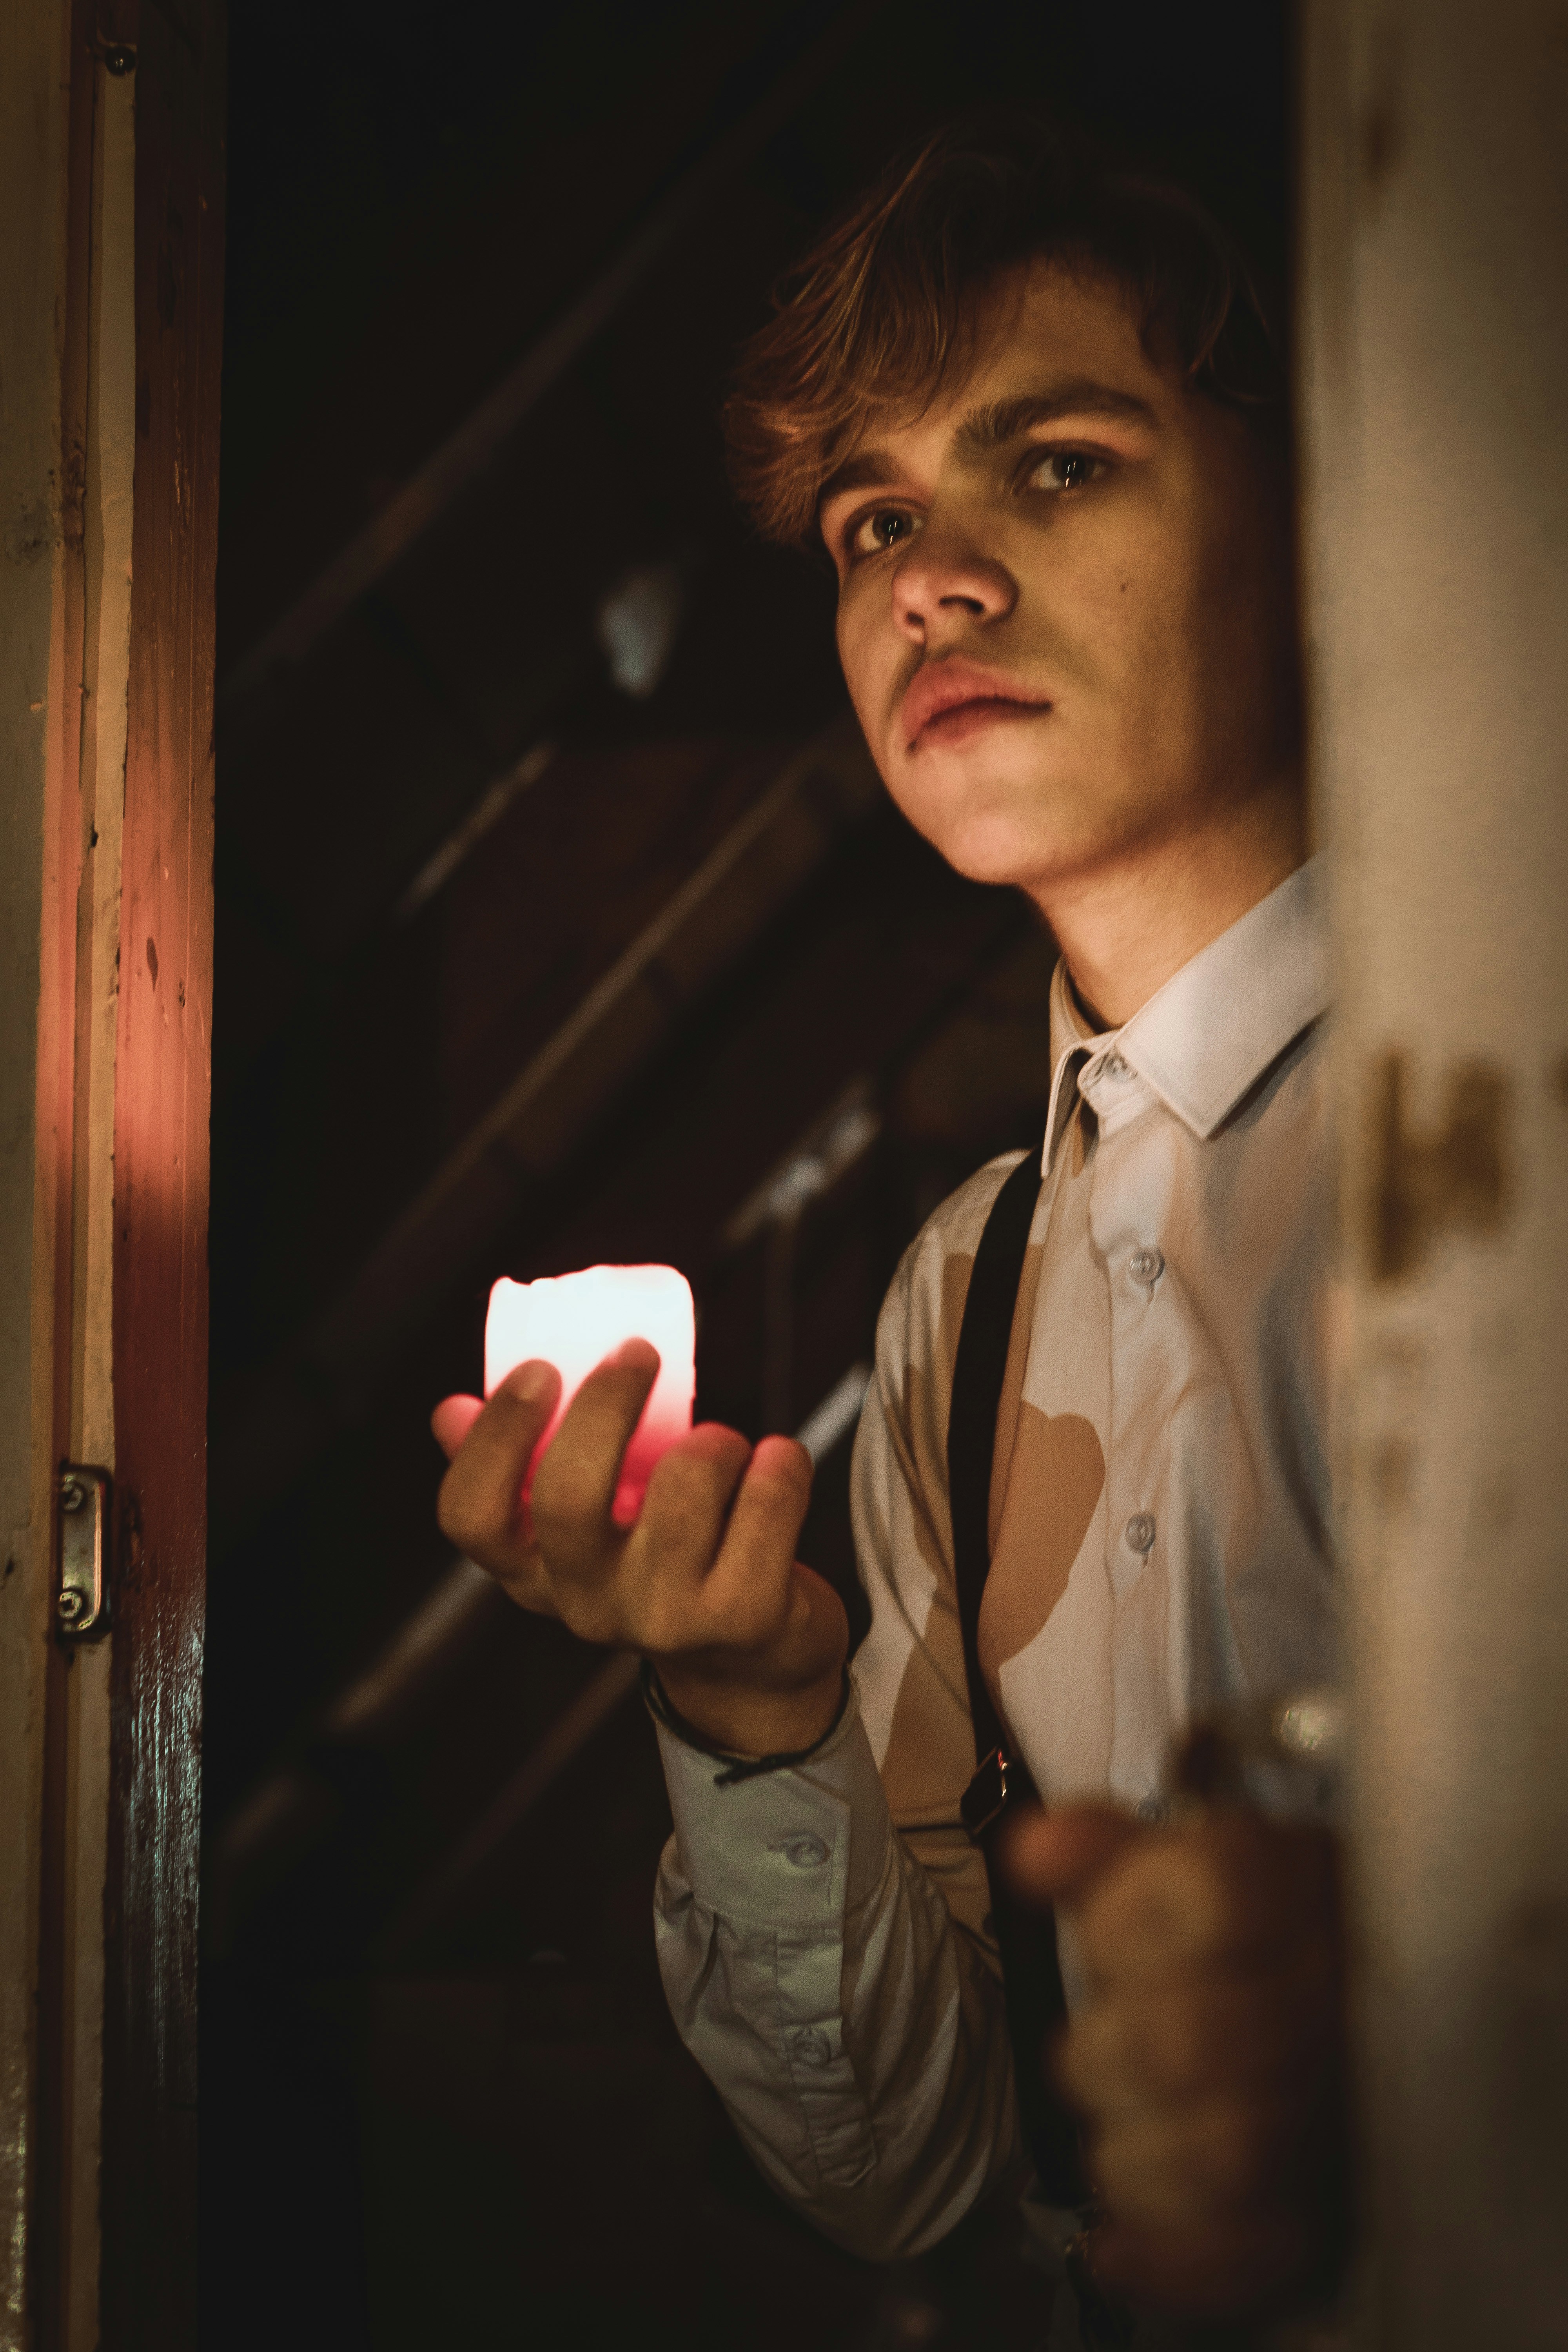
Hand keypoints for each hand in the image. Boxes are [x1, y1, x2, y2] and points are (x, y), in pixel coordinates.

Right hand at [432, 1340, 848, 1754]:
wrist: (754, 1662)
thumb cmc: (664, 1565)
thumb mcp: (588, 1532)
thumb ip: (524, 1472)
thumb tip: (451, 1409)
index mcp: (534, 1573)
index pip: (471, 1516)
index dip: (495, 1437)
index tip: (541, 1369)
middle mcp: (588, 1603)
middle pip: (568, 1495)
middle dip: (606, 1405)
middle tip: (638, 1352)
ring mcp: (665, 1618)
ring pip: (684, 1482)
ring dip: (716, 1439)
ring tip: (727, 1446)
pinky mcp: (744, 1617)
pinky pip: (766, 1502)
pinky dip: (781, 1463)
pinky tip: (778, 1463)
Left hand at [1001, 1803, 1346, 2319]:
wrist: (1354, 2019)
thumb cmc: (1248, 1939)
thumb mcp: (1181, 1869)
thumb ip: (1102, 1851)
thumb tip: (1030, 1849)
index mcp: (1297, 1896)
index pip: (1213, 1896)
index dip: (1126, 1922)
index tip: (1109, 1936)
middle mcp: (1332, 2002)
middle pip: (1187, 2041)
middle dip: (1104, 2054)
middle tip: (1095, 2053)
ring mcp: (1339, 2115)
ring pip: (1218, 2157)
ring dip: (1129, 2155)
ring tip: (1118, 2131)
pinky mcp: (1331, 2217)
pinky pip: (1250, 2256)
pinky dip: (1167, 2261)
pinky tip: (1116, 2247)